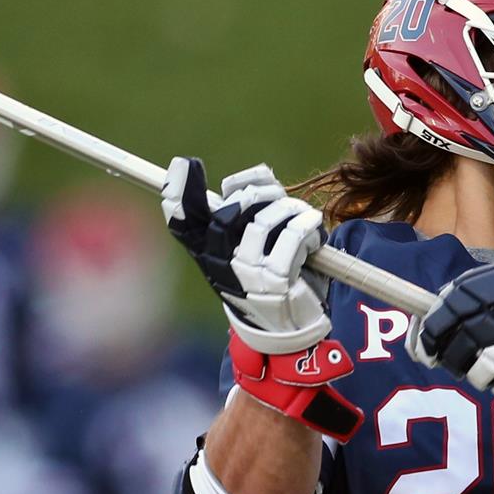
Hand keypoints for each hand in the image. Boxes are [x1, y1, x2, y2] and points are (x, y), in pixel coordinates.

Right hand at [161, 157, 330, 352]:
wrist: (291, 331)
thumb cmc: (273, 279)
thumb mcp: (255, 246)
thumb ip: (251, 212)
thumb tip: (258, 175)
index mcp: (208, 256)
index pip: (181, 222)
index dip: (178, 191)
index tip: (184, 163)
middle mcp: (221, 265)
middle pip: (227, 210)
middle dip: (257, 192)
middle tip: (278, 195)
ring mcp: (246, 274)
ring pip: (264, 220)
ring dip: (290, 209)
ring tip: (304, 217)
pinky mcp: (276, 281)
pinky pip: (292, 237)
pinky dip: (308, 227)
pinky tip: (315, 234)